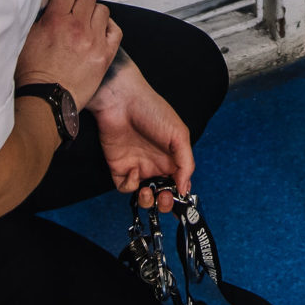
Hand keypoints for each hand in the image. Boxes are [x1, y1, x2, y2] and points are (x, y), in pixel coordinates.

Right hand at [16, 0, 120, 104]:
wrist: (46, 101)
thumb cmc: (32, 74)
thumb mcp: (25, 37)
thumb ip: (37, 15)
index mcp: (55, 20)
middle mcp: (77, 27)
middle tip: (73, 7)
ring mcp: (94, 41)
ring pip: (102, 10)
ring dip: (93, 12)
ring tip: (84, 22)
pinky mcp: (105, 55)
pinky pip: (115, 30)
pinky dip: (108, 27)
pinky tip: (99, 32)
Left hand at [89, 60, 194, 209]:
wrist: (122, 101)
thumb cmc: (153, 110)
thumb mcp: (179, 135)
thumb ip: (186, 163)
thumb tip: (185, 188)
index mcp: (172, 158)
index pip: (178, 184)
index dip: (180, 195)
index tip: (181, 200)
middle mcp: (155, 164)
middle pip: (162, 194)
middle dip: (165, 203)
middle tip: (164, 198)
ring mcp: (137, 166)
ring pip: (144, 196)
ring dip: (148, 200)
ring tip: (149, 192)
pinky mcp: (119, 167)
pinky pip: (125, 187)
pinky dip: (130, 186)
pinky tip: (134, 172)